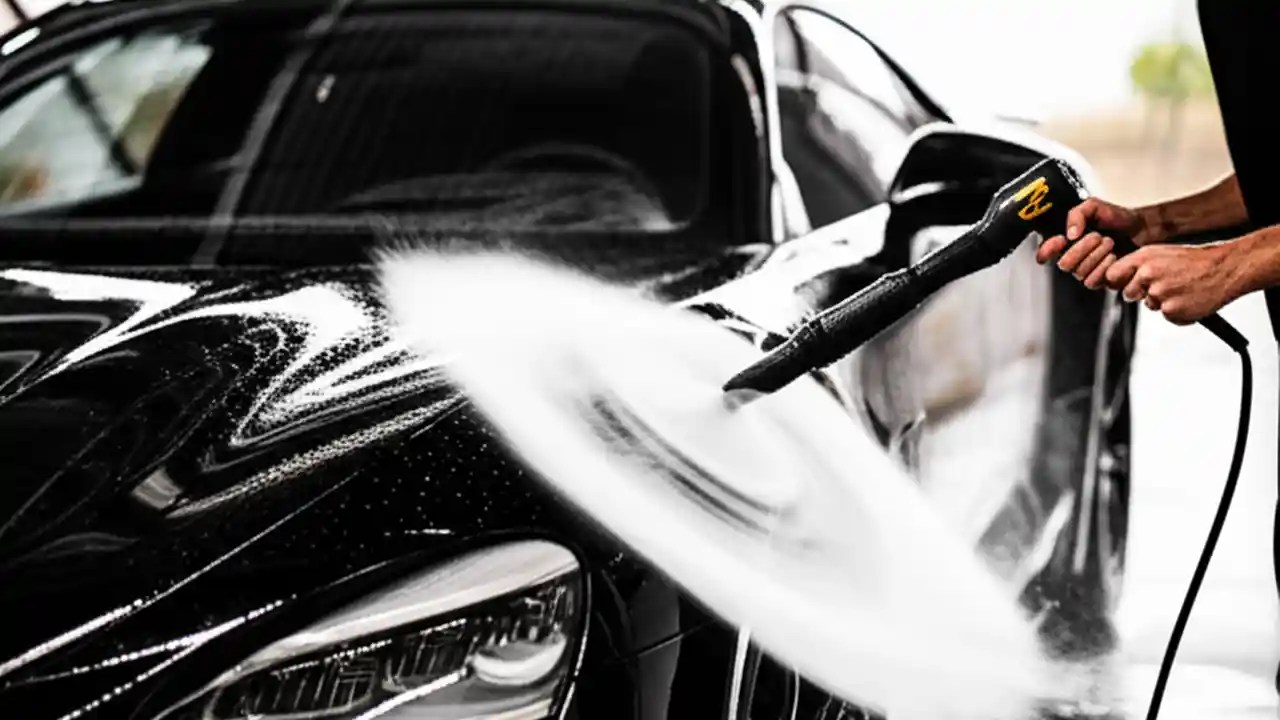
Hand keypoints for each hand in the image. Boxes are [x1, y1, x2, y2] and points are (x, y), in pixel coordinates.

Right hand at [1035, 198, 1164, 288]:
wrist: (1144, 229)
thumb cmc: (1119, 218)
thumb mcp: (1094, 206)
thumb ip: (1076, 214)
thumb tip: (1069, 234)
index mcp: (1066, 240)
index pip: (1044, 252)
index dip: (1047, 249)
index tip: (1061, 239)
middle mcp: (1074, 257)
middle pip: (1064, 264)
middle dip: (1082, 249)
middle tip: (1097, 236)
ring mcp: (1087, 270)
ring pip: (1079, 273)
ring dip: (1097, 256)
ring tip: (1110, 243)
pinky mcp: (1101, 281)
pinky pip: (1093, 281)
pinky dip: (1106, 267)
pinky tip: (1115, 257)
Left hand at [1102, 243, 1240, 324]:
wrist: (1224, 269)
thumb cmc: (1194, 262)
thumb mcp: (1160, 253)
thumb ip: (1136, 265)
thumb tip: (1115, 279)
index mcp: (1144, 258)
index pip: (1111, 275)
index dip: (1118, 282)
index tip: (1126, 283)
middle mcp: (1149, 274)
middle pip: (1128, 294)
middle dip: (1142, 293)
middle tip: (1166, 284)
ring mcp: (1160, 293)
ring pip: (1149, 305)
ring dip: (1162, 302)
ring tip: (1181, 289)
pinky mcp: (1172, 310)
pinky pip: (1166, 316)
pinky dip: (1177, 312)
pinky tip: (1188, 298)